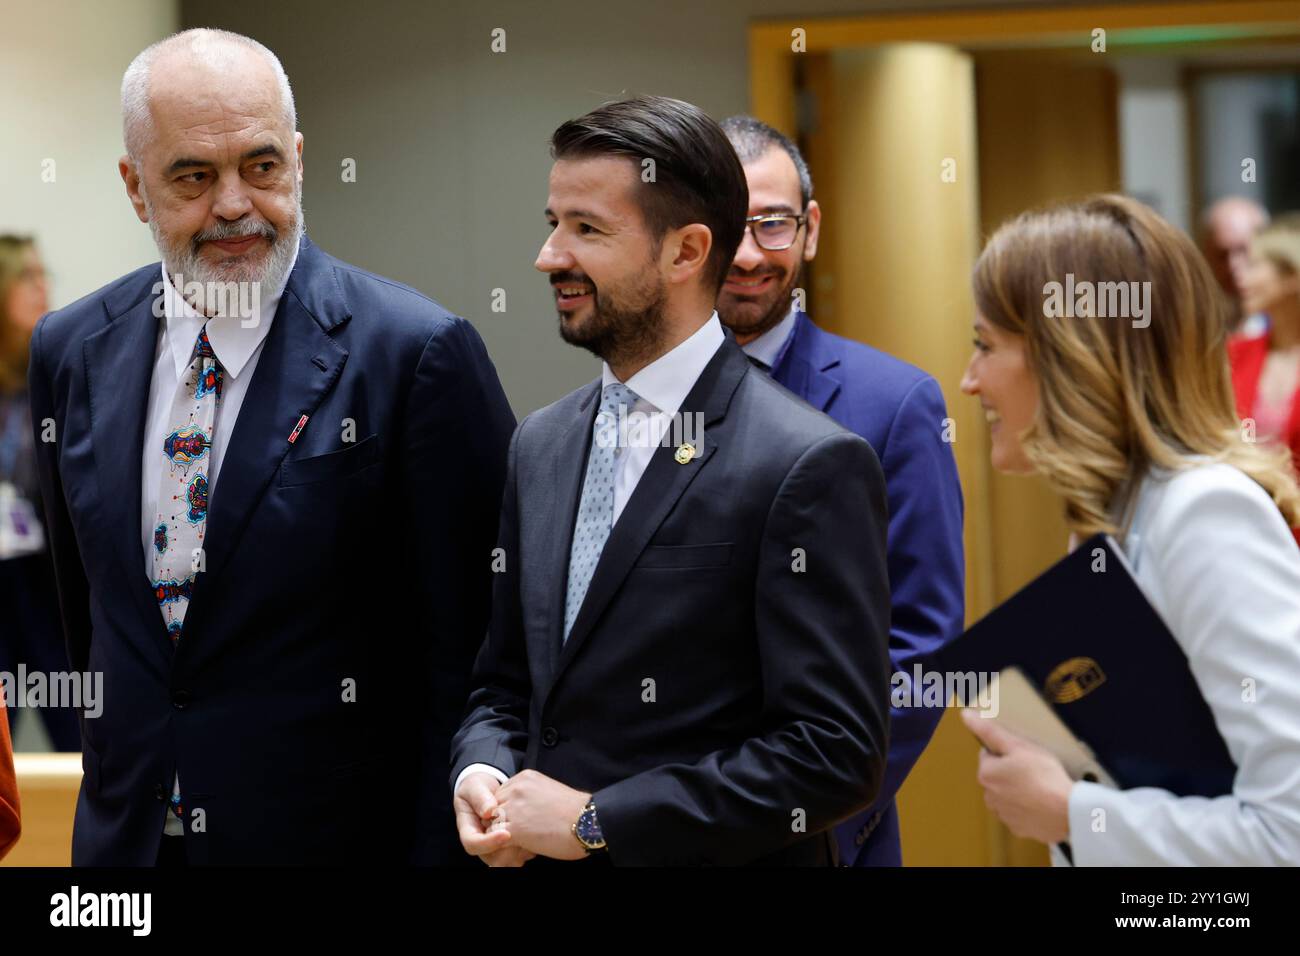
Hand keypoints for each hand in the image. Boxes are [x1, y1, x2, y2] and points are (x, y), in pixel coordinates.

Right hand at [454, 772, 535, 866]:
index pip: (473, 844)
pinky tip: (535, 836)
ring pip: (506, 861)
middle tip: (525, 835)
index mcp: (469, 830)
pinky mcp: (508, 848)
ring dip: (520, 851)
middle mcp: (481, 843)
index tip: (506, 833)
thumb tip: (489, 811)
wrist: (489, 790)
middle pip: (492, 858)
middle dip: (509, 849)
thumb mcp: (474, 787)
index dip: (489, 842)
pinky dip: (527, 850)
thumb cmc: (478, 789)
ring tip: (532, 835)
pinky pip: (517, 858)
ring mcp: (495, 848)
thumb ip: (480, 798)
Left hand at [493, 769, 591, 860]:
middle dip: (500, 824)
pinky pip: (496, 840)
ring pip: (492, 825)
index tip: (516, 823)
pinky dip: (503, 849)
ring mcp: (514, 808)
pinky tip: (518, 852)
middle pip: (493, 809)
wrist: (589, 821)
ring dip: (500, 837)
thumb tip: (522, 813)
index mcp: (525, 778)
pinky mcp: (515, 828)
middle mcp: (517, 789)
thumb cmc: (576, 812)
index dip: (506, 812)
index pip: (501, 795)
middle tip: (512, 838)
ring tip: (514, 846)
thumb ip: (530, 797)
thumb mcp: (549, 792)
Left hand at [961, 708, 1073, 844]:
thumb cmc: (1044, 776)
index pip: (989, 755)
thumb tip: (966, 716)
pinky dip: (1027, 808)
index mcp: (986, 775)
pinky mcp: (1018, 828)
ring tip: (1039, 786)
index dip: (1007, 751)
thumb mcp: (1018, 746)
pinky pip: (1020, 813)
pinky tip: (1041, 802)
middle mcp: (989, 796)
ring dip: (1018, 790)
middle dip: (1011, 771)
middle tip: (1034, 769)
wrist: (1067, 812)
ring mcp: (1004, 814)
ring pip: (1008, 794)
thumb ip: (990, 731)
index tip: (1023, 754)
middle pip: (998, 776)